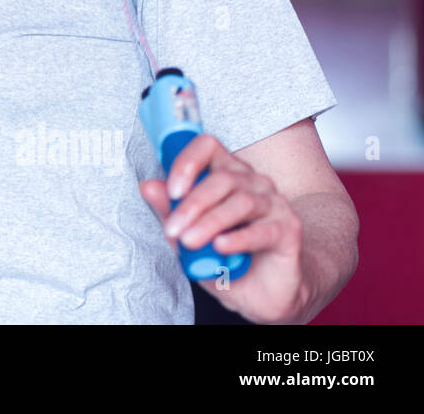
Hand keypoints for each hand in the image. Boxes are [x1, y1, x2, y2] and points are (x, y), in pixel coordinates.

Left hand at [139, 134, 308, 323]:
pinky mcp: (288, 229)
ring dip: (210, 222)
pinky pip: (263, 230)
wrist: (262, 290)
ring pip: (241, 203)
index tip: (171, 191)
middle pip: (222, 179)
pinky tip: (221, 247)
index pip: (207, 146)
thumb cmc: (224, 257)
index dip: (188, 163)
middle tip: (173, 230)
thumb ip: (169, 210)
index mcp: (226, 172)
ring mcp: (274, 203)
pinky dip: (239, 238)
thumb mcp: (188, 235)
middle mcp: (252, 181)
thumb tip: (147, 186)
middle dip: (192, 205)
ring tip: (190, 242)